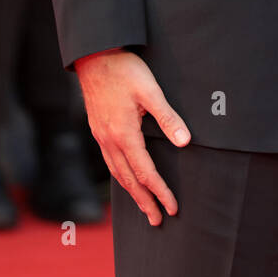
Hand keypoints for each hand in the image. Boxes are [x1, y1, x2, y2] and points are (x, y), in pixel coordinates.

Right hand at [74, 50, 190, 224]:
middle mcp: (110, 141)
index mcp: (124, 135)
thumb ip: (167, 117)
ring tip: (143, 206)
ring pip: (117, 173)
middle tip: (158, 220)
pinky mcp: (98, 130)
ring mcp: (101, 137)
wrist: (94, 56)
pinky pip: (109, 162)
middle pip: (130, 180)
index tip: (173, 207)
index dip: (160, 192)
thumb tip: (184, 141)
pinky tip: (126, 178)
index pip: (146, 173)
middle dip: (145, 202)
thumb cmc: (124, 70)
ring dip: (132, 192)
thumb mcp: (150, 91)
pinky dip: (120, 176)